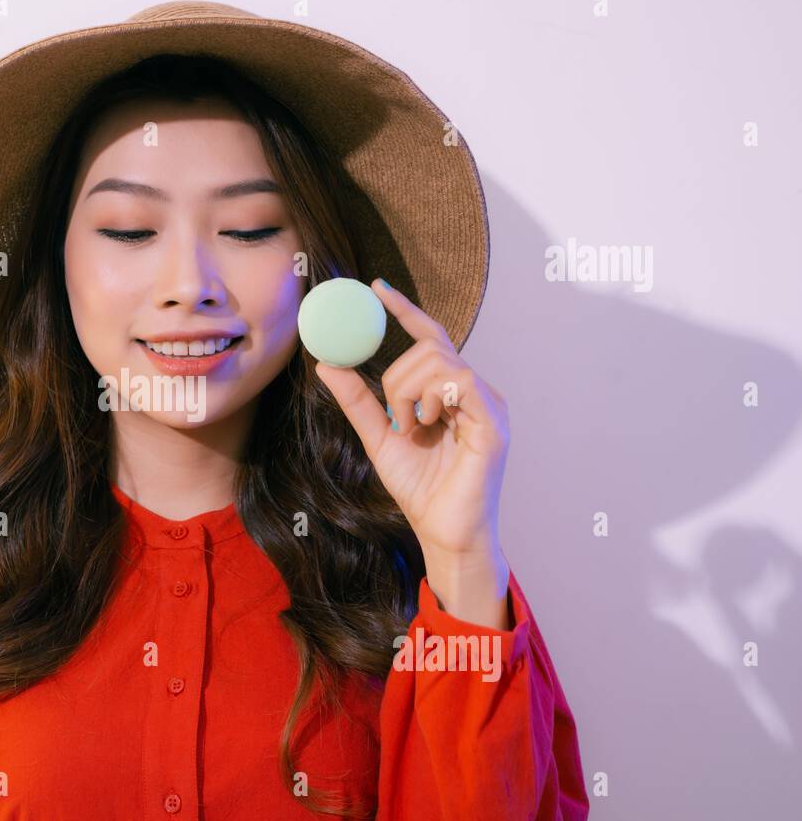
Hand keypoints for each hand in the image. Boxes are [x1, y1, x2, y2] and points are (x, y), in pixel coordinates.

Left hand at [314, 278, 511, 624]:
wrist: (443, 532)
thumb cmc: (420, 489)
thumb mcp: (378, 437)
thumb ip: (358, 401)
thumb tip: (327, 363)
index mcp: (450, 393)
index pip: (431, 337)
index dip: (405, 310)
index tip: (377, 287)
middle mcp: (474, 391)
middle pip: (429, 347)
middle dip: (397, 377)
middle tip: (396, 417)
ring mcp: (488, 404)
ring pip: (440, 361)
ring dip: (408, 392)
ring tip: (412, 429)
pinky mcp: (493, 422)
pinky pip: (459, 382)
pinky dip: (430, 400)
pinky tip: (425, 427)